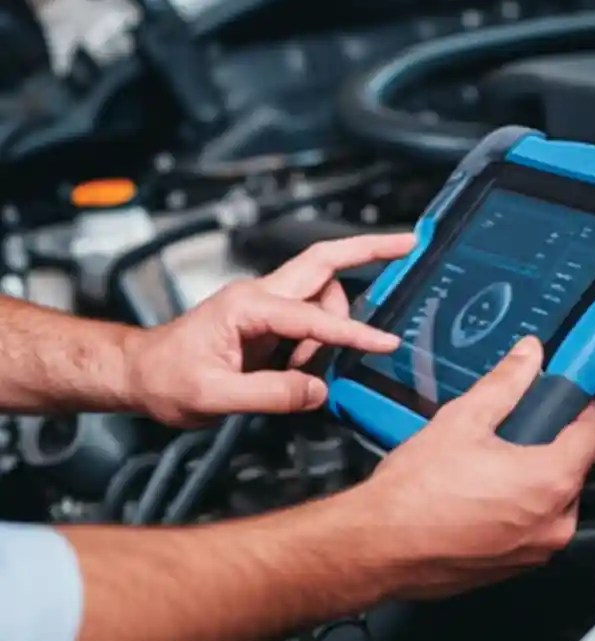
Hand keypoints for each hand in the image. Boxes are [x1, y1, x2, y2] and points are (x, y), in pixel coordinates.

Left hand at [126, 233, 415, 426]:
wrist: (138, 373)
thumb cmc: (166, 380)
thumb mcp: (214, 396)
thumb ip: (271, 394)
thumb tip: (319, 391)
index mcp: (246, 306)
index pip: (313, 318)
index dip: (352, 333)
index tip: (386, 343)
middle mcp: (259, 295)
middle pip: (325, 261)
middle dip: (368, 250)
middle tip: (410, 243)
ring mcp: (265, 304)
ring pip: (323, 296)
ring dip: (331, 326)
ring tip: (306, 367)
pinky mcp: (269, 320)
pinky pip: (312, 317)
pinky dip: (321, 336)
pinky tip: (304, 364)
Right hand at [348, 335, 594, 598]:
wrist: (375, 548)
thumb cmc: (415, 492)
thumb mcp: (463, 420)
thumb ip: (506, 384)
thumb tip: (529, 356)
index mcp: (551, 482)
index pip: (591, 435)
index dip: (580, 408)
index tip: (566, 396)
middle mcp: (553, 524)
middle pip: (573, 469)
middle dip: (552, 443)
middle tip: (520, 426)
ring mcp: (535, 552)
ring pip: (552, 502)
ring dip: (534, 478)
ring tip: (494, 461)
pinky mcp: (513, 569)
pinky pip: (530, 529)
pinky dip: (517, 509)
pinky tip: (482, 494)